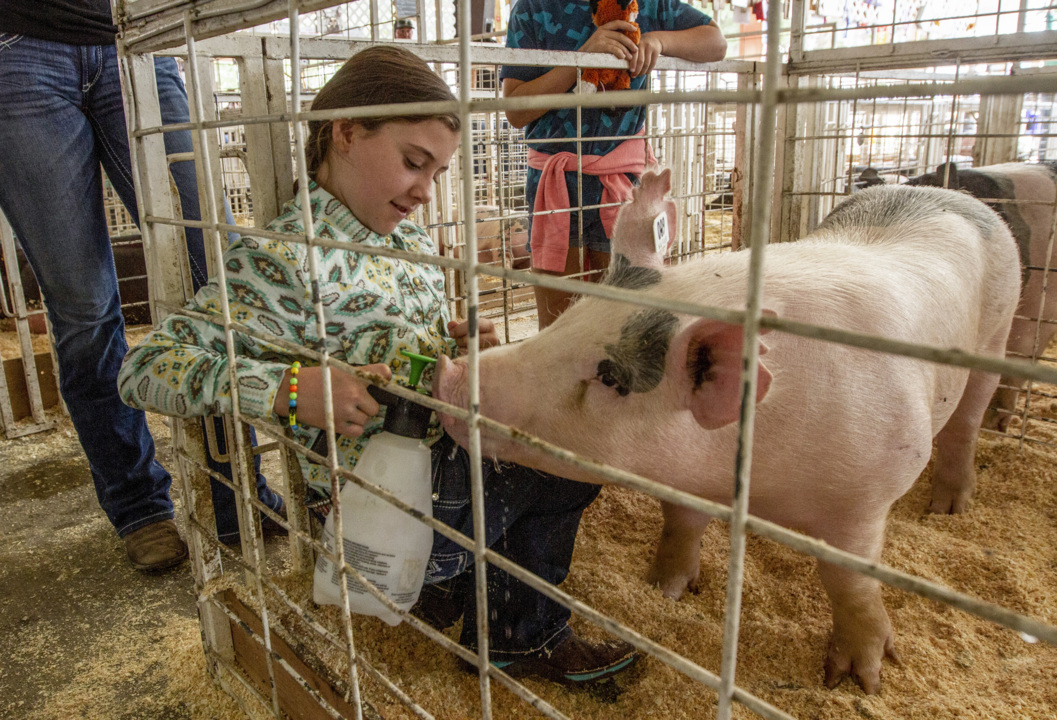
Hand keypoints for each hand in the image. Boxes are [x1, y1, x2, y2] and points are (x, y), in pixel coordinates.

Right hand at [275, 363, 392, 436]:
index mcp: (353, 377)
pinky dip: (354, 429)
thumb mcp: (336, 370)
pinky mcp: (337, 425)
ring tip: (344, 411)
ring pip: (366, 420)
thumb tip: (369, 387)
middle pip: (375, 407)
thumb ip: (354, 378)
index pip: (381, 373)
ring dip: (358, 418)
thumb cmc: (312, 379)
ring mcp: (346, 410)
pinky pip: (358, 431)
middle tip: (353, 404)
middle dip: (366, 407)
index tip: (385, 382)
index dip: (386, 378)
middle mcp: (353, 393)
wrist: (290, 391)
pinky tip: (345, 422)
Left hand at [448, 318, 499, 353]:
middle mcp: (493, 337)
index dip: (461, 329)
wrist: (488, 345)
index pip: (474, 325)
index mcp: (489, 325)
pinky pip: (470, 357)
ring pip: (471, 349)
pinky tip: (465, 351)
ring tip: (461, 345)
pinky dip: (464, 354)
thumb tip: (450, 325)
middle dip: (460, 339)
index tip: (452, 333)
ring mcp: (491, 349)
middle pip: (472, 338)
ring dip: (462, 347)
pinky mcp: (486, 358)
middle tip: (456, 339)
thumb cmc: (475, 334)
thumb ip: (458, 326)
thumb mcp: (468, 327)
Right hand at [580, 20, 639, 60]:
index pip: (617, 23)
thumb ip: (611, 39)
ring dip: (626, 51)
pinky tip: (622, 57)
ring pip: (618, 43)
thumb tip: (626, 42)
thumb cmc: (593, 52)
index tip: (635, 29)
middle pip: (620, 36)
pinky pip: (613, 48)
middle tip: (635, 50)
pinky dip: (619, 53)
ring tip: (630, 57)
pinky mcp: (600, 46)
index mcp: (603, 28)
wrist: (581, 58)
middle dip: (629, 43)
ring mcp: (600, 38)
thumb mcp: (601, 41)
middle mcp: (602, 31)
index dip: (627, 25)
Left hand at [629, 32, 662, 76]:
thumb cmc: (641, 46)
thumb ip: (631, 54)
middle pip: (640, 61)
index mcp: (636, 44)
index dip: (632, 64)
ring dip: (642, 72)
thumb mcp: (636, 46)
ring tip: (639, 75)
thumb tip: (625, 68)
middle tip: (634, 75)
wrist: (654, 39)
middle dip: (637, 70)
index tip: (631, 71)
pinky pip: (652, 64)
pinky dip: (648, 70)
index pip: (634, 56)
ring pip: (646, 64)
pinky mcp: (656, 51)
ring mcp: (650, 48)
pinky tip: (645, 73)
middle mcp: (643, 45)